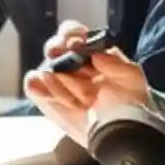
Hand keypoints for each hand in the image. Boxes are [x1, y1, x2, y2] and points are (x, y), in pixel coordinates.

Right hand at [24, 21, 151, 146]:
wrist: (117, 132)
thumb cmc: (127, 101)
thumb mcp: (131, 81)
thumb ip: (119, 66)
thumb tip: (97, 56)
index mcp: (88, 50)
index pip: (73, 32)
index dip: (72, 35)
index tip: (76, 44)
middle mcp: (68, 61)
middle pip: (53, 46)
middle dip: (56, 50)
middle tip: (59, 57)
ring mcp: (55, 78)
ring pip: (45, 69)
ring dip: (58, 82)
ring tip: (79, 102)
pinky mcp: (44, 95)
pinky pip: (33, 85)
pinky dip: (40, 88)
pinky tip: (52, 97)